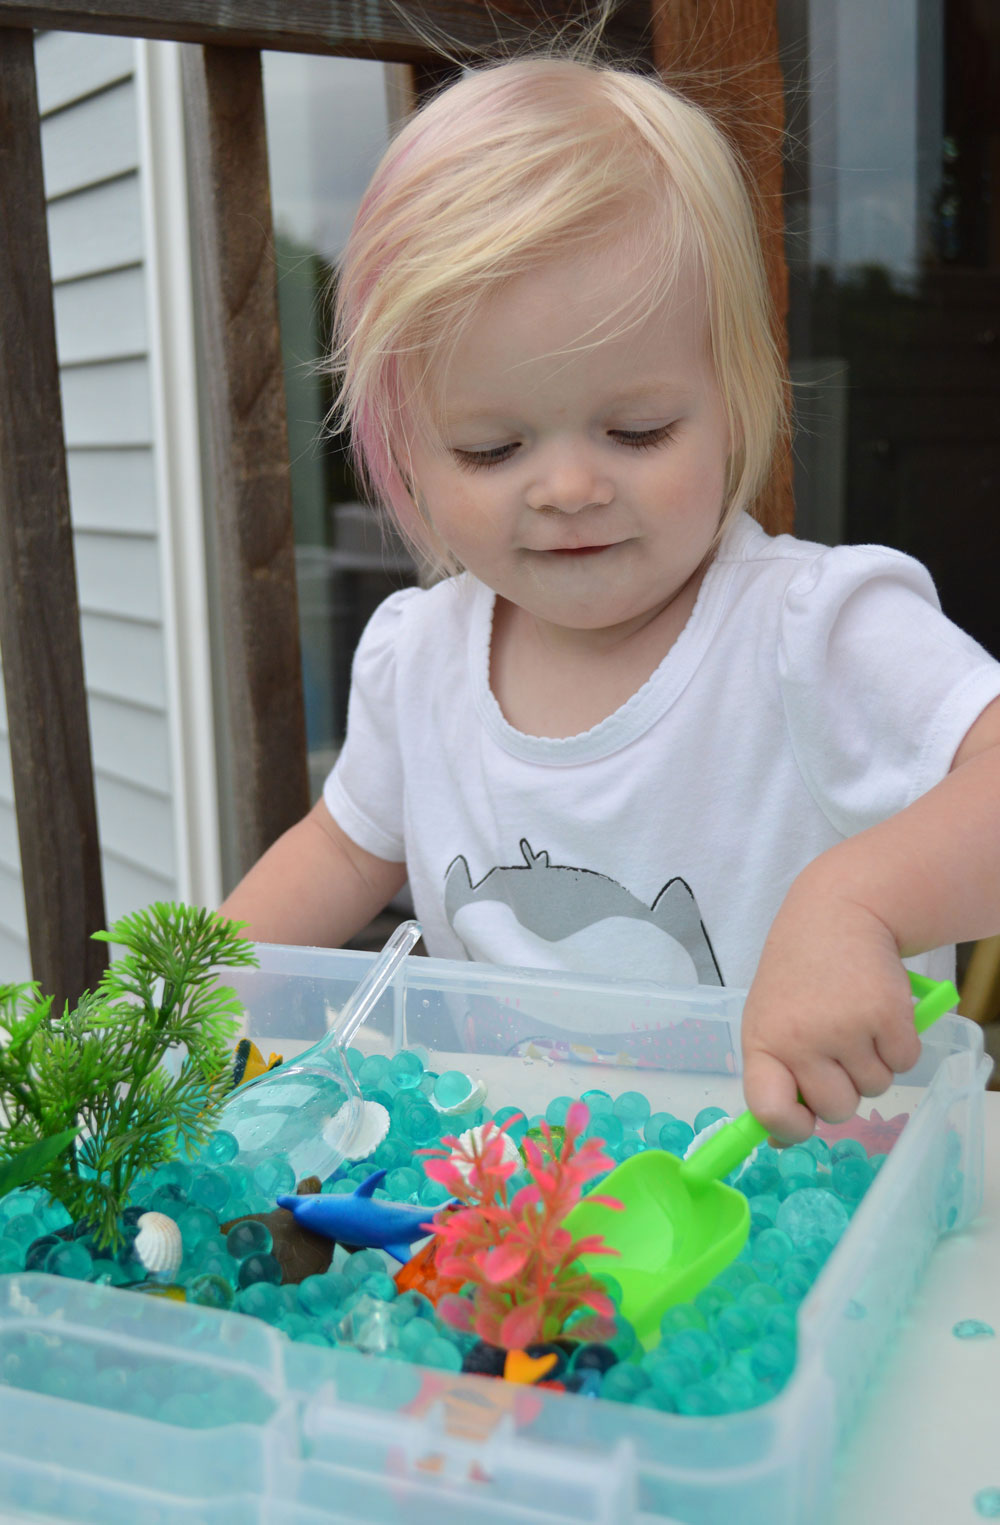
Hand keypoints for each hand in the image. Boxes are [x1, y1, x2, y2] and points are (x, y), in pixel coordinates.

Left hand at [740, 871, 922, 1142]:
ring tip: (854, 1017)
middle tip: (836, 1042)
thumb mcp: (771, 1020)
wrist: (838, 913)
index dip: (790, 1127)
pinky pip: (906, 1063)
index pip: (768, 1109)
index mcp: (762, 1042)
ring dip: (874, 1062)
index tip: (804, 1122)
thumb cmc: (800, 976)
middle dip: (844, 1086)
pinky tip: (878, 1009)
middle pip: (837, 1109)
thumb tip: (783, 1141)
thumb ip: (775, 1076)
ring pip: (875, 1088)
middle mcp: (801, 1040)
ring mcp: (846, 1029)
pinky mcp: (888, 1017)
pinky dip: (900, 1044)